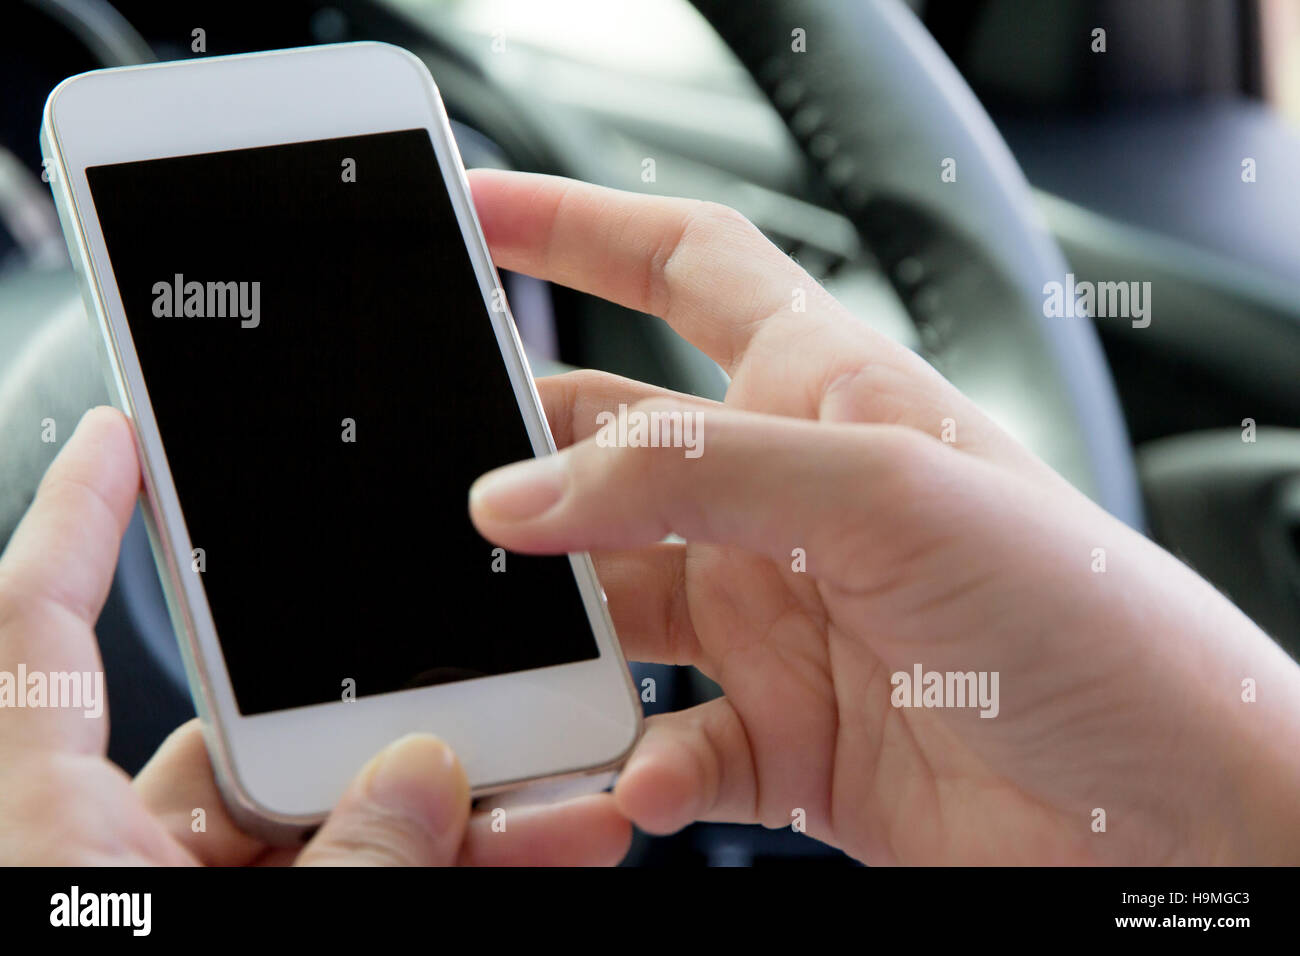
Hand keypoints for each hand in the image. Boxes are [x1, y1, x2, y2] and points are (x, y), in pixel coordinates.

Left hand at [0, 409, 630, 864]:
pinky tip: (565, 833)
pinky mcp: (295, 925)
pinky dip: (480, 857)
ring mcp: (224, 892)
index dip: (71, 525)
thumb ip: (339, 862)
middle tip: (486, 657)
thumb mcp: (233, 935)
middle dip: (396, 697)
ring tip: (574, 765)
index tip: (121, 437)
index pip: (34, 638)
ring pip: (356, 814)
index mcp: (51, 836)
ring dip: (479, 795)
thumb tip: (425, 770)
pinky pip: (393, 876)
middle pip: (262, 729)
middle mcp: (133, 855)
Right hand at [467, 169, 1299, 864]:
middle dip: (526, 463)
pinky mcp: (779, 739)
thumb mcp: (891, 493)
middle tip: (448, 488)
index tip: (472, 211)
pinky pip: (660, 747)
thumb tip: (525, 492)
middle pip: (610, 452)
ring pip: (612, 611)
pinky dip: (633, 767)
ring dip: (564, 643)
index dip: (577, 227)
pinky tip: (642, 776)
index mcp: (825, 396)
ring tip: (527, 665)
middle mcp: (785, 505)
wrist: (1169, 816)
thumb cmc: (1089, 622)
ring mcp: (777, 623)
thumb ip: (694, 477)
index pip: (684, 270)